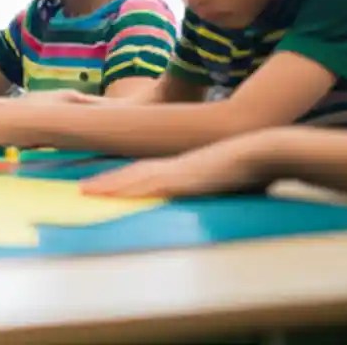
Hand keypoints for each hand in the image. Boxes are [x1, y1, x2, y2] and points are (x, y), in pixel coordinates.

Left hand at [81, 132, 274, 198]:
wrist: (264, 151)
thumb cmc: (250, 167)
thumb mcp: (223, 180)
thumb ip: (209, 186)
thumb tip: (206, 194)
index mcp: (182, 167)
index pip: (144, 173)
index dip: (121, 179)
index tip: (102, 185)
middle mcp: (176, 166)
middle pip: (133, 174)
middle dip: (108, 182)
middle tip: (83, 189)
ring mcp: (180, 171)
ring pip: (136, 177)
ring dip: (112, 184)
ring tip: (88, 190)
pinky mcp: (187, 178)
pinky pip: (153, 184)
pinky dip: (132, 188)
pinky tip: (116, 193)